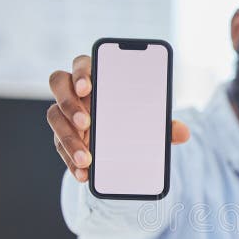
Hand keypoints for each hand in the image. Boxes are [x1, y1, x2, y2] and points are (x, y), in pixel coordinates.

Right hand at [47, 54, 190, 182]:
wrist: (123, 141)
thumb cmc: (135, 119)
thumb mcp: (150, 121)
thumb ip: (164, 124)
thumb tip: (183, 133)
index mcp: (97, 76)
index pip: (82, 63)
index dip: (81, 72)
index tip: (88, 87)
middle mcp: (75, 90)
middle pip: (58, 83)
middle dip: (69, 102)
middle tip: (86, 123)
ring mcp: (65, 112)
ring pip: (54, 116)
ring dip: (68, 137)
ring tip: (86, 158)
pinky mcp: (62, 135)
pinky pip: (59, 146)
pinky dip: (70, 161)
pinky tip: (83, 174)